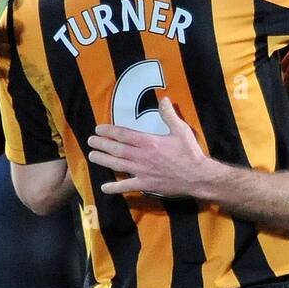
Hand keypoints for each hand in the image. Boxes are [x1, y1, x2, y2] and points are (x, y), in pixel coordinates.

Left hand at [89, 98, 210, 197]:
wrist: (198, 177)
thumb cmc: (190, 153)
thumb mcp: (181, 130)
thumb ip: (169, 115)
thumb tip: (164, 99)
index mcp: (149, 142)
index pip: (124, 134)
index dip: (109, 131)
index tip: (99, 129)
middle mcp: (142, 156)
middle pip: (116, 149)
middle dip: (101, 144)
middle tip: (90, 141)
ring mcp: (142, 172)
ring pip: (118, 165)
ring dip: (103, 160)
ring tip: (92, 156)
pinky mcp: (146, 185)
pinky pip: (127, 187)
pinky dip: (115, 188)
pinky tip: (104, 187)